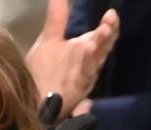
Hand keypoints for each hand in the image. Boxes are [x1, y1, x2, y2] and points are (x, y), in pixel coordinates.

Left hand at [25, 1, 119, 120]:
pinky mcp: (79, 85)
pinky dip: (90, 61)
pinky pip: (87, 72)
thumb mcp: (51, 38)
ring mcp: (86, 73)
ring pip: (98, 57)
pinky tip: (90, 49)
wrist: (37, 96)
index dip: (109, 25)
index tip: (112, 13)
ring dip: (102, 44)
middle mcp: (90, 61)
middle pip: (104, 45)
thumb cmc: (46, 69)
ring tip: (105, 30)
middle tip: (112, 18)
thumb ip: (58, 18)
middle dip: (109, 32)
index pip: (102, 35)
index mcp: (86, 49)